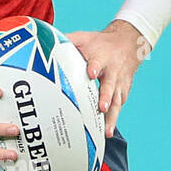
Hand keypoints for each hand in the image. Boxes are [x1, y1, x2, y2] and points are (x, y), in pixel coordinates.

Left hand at [67, 20, 151, 135]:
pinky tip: (107, 132)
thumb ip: (66, 41)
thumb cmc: (99, 43)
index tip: (92, 73)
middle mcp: (112, 71)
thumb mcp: (84, 38)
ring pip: (117, 101)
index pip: (98, 61)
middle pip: (110, 85)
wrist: (128, 43)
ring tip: (107, 132)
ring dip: (112, 117)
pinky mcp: (123, 92)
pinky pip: (119, 106)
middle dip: (106, 97)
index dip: (95, 66)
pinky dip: (114, 119)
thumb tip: (42, 42)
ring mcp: (119, 83)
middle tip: (101, 108)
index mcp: (101, 57)